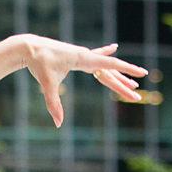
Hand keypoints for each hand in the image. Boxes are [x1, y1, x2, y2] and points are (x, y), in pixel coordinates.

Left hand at [19, 37, 145, 125]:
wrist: (29, 47)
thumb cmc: (39, 64)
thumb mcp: (47, 85)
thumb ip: (54, 104)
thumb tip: (58, 123)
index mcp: (84, 59)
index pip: (110, 65)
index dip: (127, 71)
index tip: (142, 73)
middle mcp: (86, 55)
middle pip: (110, 72)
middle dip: (124, 85)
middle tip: (137, 96)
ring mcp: (82, 54)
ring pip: (105, 66)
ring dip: (119, 74)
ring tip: (133, 82)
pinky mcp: (77, 55)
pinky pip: (96, 56)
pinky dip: (105, 53)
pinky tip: (113, 47)